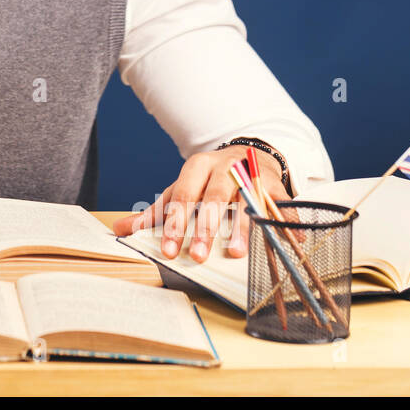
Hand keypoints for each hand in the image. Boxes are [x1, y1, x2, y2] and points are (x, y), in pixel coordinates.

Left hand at [110, 148, 288, 262]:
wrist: (246, 154)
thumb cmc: (207, 180)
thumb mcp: (181, 190)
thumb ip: (155, 212)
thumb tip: (119, 229)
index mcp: (197, 167)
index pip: (183, 196)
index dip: (175, 224)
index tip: (168, 251)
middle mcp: (224, 167)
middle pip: (213, 198)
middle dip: (204, 228)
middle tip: (197, 256)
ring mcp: (251, 174)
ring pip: (246, 200)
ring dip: (241, 227)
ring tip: (235, 252)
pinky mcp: (275, 183)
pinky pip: (281, 202)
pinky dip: (285, 220)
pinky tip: (290, 239)